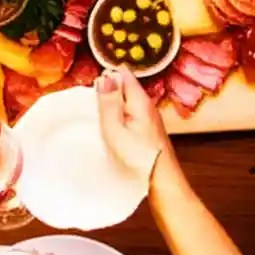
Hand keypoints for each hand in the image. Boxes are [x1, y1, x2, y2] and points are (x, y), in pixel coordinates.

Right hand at [95, 66, 178, 184]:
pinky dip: (119, 120)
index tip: (94, 94)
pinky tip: (113, 133)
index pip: (123, 74)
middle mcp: (147, 104)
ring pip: (126, 102)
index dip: (106, 79)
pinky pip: (130, 115)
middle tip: (95, 112)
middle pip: (124, 87)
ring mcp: (149, 117)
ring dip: (112, 108)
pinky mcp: (148, 129)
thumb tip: (105, 76)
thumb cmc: (138, 158)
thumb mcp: (115, 129)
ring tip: (101, 123)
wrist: (161, 181)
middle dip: (108, 94)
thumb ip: (109, 102)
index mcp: (140, 99)